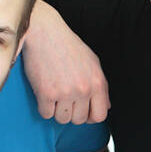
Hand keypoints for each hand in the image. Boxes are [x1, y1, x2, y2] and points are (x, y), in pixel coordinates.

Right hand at [22, 0, 109, 123]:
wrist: (44, 31)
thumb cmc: (68, 45)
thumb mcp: (92, 62)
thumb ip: (101, 86)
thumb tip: (107, 107)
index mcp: (97, 83)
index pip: (99, 116)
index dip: (89, 116)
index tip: (81, 111)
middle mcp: (83, 89)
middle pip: (79, 120)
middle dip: (71, 112)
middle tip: (63, 98)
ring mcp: (65, 92)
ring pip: (62, 119)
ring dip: (56, 111)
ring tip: (54, 94)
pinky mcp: (46, 93)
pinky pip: (46, 114)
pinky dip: (43, 107)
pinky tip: (44, 92)